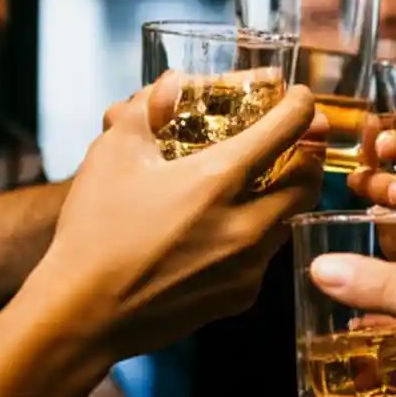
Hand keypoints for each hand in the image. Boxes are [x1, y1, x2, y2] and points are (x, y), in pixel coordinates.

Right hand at [32, 75, 323, 357]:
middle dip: (310, 155)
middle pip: (309, 182)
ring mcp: (248, 265)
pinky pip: (266, 255)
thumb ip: (150, 109)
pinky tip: (231, 227)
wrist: (85, 313)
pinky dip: (260, 232)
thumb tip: (174, 83)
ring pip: (290, 220)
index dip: (301, 106)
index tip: (300, 97)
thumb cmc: (95, 229)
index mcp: (218, 180)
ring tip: (267, 179)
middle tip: (298, 140)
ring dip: (287, 194)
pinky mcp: (241, 295)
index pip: (287, 131)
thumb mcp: (114, 153)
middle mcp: (246, 224)